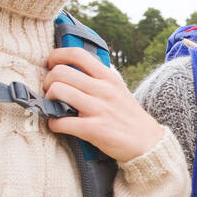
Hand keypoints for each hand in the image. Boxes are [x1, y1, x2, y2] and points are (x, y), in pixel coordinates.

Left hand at [42, 47, 164, 163]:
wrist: (148, 142)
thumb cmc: (128, 116)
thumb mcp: (118, 89)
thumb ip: (98, 78)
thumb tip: (72, 69)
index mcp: (108, 77)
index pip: (77, 54)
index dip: (57, 55)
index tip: (51, 64)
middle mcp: (103, 89)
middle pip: (60, 72)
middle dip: (48, 81)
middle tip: (50, 91)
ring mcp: (98, 109)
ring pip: (58, 91)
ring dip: (48, 100)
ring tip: (53, 107)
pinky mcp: (93, 129)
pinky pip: (61, 121)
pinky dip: (53, 123)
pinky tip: (58, 125)